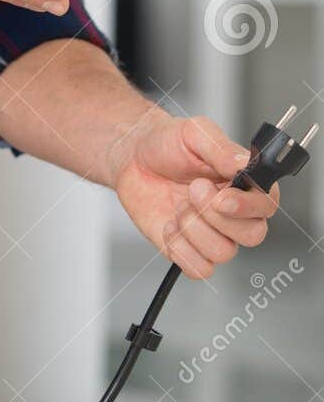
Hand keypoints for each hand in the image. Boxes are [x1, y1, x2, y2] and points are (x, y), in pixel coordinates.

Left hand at [113, 110, 278, 278]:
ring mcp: (213, 233)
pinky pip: (198, 268)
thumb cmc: (167, 143)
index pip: (267, 204)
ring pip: (223, 253)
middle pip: (252, 235)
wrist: (134, 158)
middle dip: (216, 216)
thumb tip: (243, 163)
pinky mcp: (190, 250)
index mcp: (245, 184)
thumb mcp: (194, 132)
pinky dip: (180, 248)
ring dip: (194, 228)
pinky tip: (169, 225)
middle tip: (192, 190)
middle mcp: (235, 213)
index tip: (221, 197)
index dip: (247, 206)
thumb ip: (221, 148)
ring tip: (179, 204)